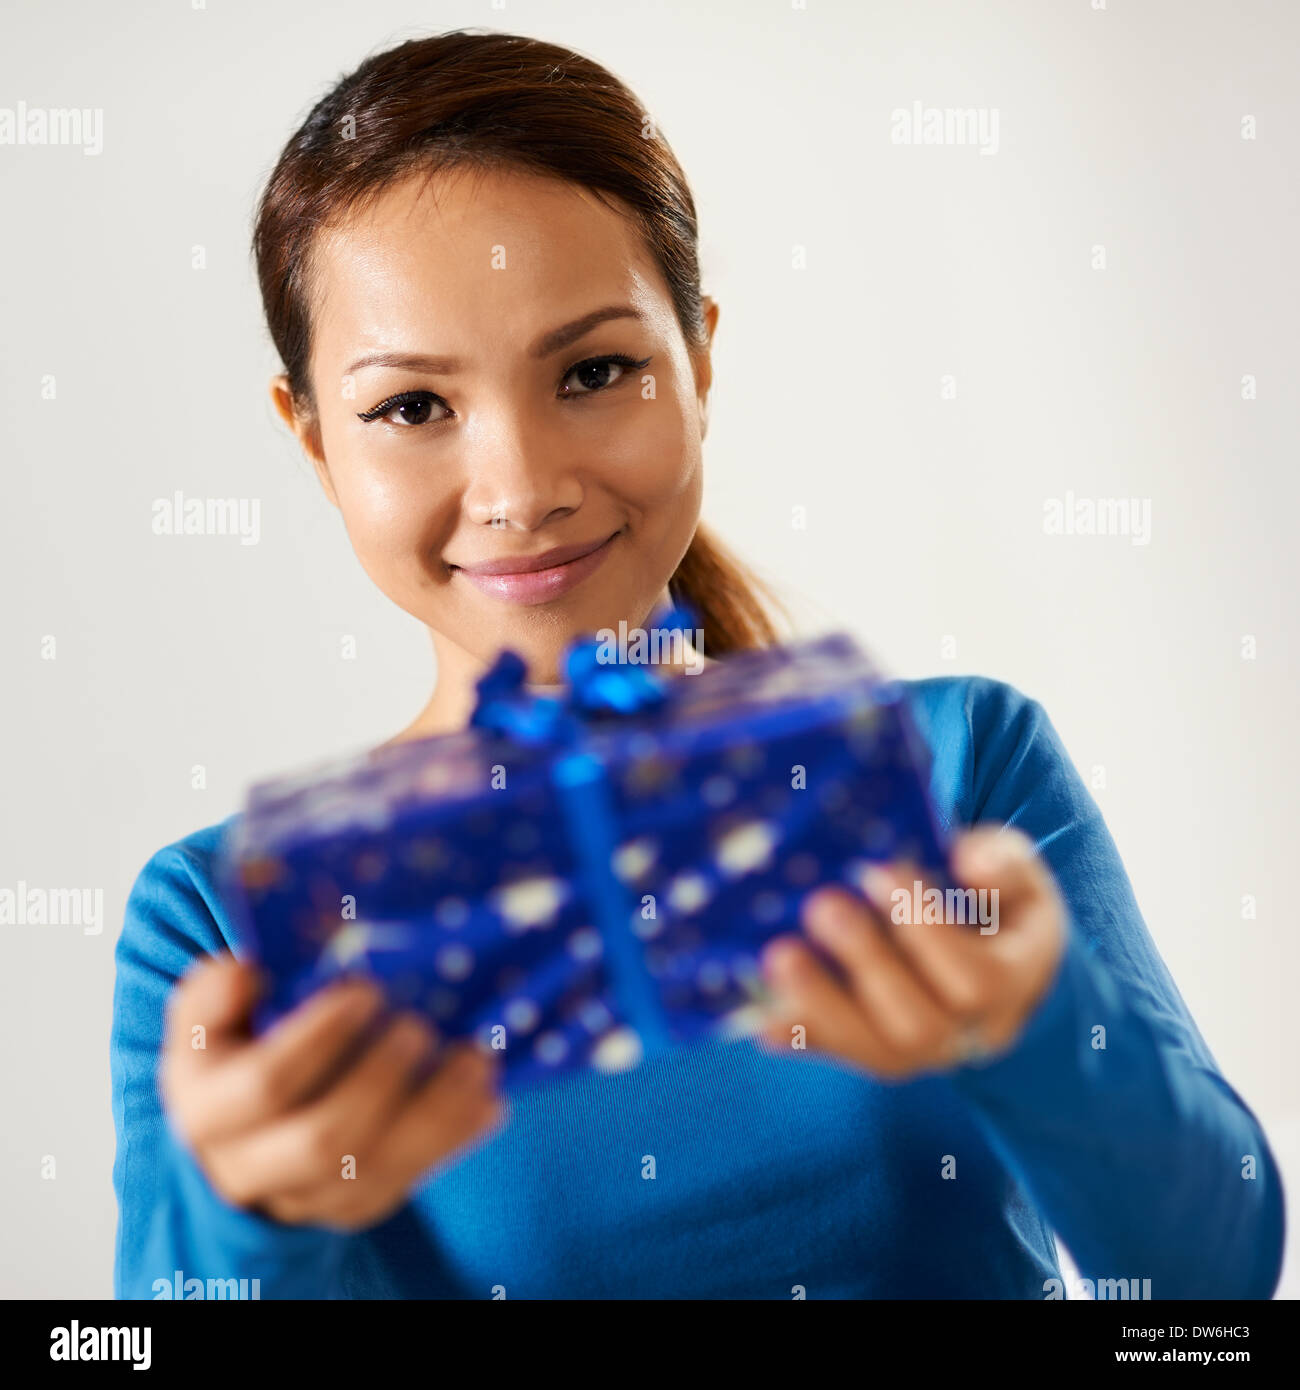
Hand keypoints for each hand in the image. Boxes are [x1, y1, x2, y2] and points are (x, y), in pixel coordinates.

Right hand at [160, 955, 505, 1229]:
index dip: (319, 1038)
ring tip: (474, 1059)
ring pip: (375, 1172)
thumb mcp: (208, 1020)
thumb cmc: (234, 1051)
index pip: (265, 1086)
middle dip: (383, 1079)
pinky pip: (410, 1182)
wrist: (236, 1134)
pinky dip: (454, 1138)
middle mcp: (251, 1168)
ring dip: (435, 1114)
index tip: (365, 991)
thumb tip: (243, 972)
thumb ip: (215, 993)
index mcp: (207, 1113)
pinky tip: (487, 1099)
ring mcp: (307, 1198)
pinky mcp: (355, 1208)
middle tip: (418, 1026)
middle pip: (324, 1141)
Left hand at [755, 826, 1065, 1079]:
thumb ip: (1002, 863)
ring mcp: (915, 1051)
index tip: (881, 871)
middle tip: (822, 903)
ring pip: (872, 1051)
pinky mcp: (867, 1051)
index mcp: (1011, 983)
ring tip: (779, 953)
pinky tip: (757, 1014)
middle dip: (866, 962)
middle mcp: (967, 1033)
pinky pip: (830, 1051)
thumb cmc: (998, 908)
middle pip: (919, 1024)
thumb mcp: (1020, 879)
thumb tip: (969, 860)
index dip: (925, 928)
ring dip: (821, 1003)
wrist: (996, 966)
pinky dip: (794, 1032)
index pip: (975, 977)